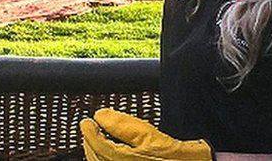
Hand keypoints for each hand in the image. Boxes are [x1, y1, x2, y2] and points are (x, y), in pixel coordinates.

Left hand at [80, 108, 212, 160]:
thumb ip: (125, 126)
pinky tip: (106, 156)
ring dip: (94, 153)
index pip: (100, 146)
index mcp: (129, 159)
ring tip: (93, 141)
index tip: (88, 120)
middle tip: (88, 129)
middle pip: (98, 158)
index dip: (91, 132)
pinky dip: (104, 160)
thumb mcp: (152, 136)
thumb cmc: (183, 158)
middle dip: (90, 142)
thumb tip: (102, 115)